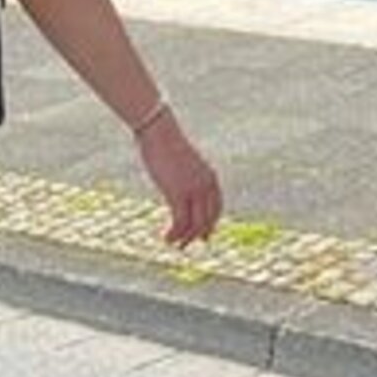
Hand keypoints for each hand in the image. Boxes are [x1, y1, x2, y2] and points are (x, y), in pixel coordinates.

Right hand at [137, 110, 223, 244]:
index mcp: (211, 177)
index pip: (216, 208)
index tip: (204, 236)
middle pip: (208, 219)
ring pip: (194, 224)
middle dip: (198, 235)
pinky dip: (174, 234)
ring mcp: (194, 190)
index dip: (211, 224)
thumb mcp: (183, 163)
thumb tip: (179, 187)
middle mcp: (207, 186)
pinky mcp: (178, 194)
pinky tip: (166, 238)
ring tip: (173, 244)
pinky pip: (180, 222)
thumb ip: (186, 176)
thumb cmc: (166, 143)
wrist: (159, 131)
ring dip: (184, 238)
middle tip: (187, 245)